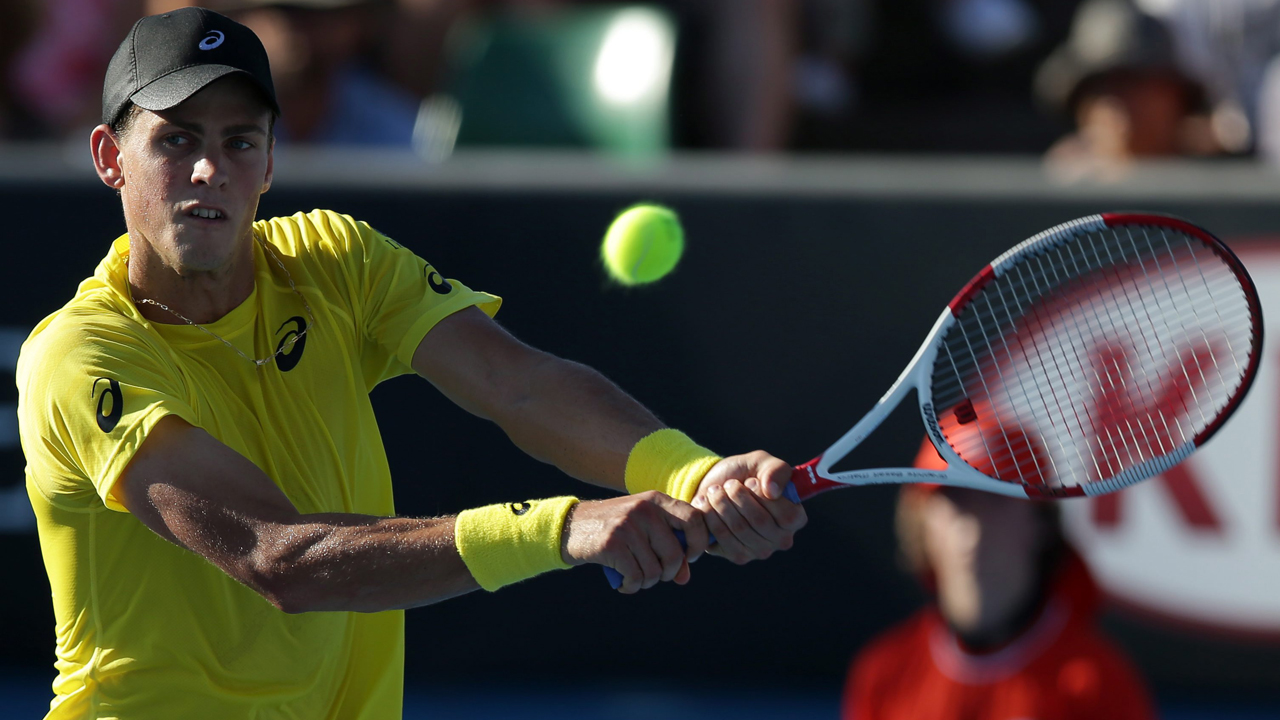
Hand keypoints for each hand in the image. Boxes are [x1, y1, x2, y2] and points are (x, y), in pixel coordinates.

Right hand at [561, 492, 709, 593]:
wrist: (572, 527)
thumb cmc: (615, 530)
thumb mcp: (643, 530)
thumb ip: (668, 549)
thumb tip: (684, 578)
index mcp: (657, 500)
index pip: (695, 519)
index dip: (698, 544)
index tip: (689, 557)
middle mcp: (645, 509)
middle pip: (676, 554)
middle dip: (669, 573)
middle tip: (656, 575)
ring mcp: (628, 525)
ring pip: (655, 571)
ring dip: (647, 582)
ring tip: (636, 578)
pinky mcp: (612, 543)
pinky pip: (636, 577)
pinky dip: (632, 587)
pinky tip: (624, 583)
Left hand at [693, 451, 806, 564]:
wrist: (716, 486)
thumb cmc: (745, 474)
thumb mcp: (762, 462)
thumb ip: (775, 470)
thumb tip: (772, 491)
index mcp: (794, 518)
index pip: (787, 516)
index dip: (764, 497)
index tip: (750, 481)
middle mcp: (781, 539)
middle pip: (760, 522)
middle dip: (739, 497)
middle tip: (729, 484)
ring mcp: (759, 551)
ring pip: (739, 528)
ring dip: (721, 504)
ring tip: (715, 491)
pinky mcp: (736, 556)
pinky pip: (721, 537)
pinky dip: (710, 516)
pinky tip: (706, 504)